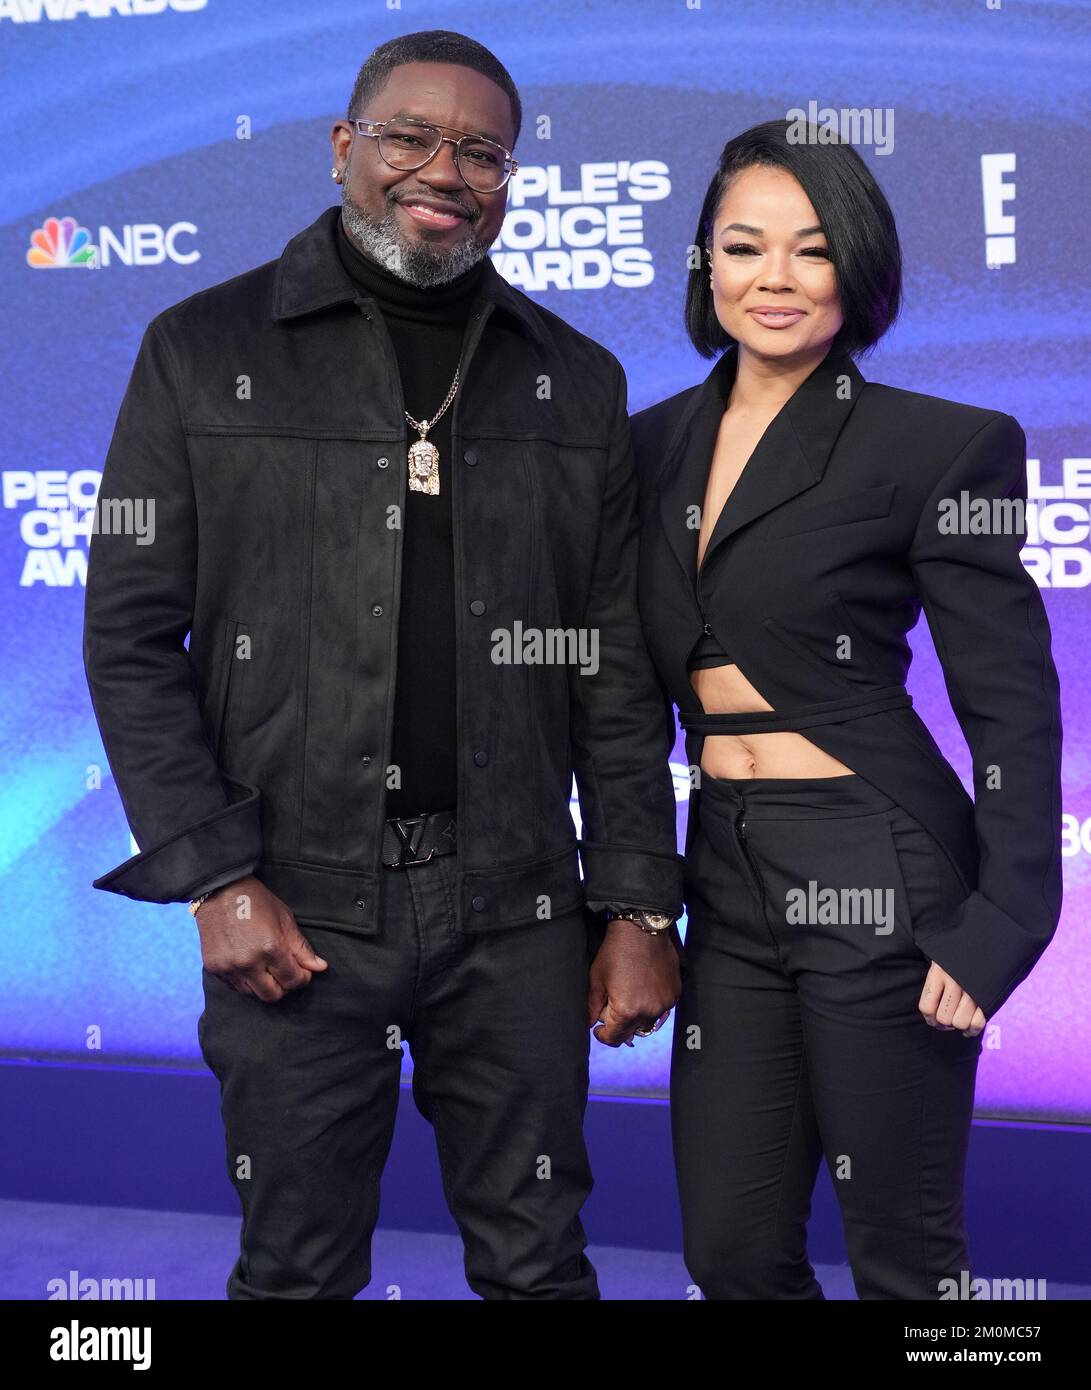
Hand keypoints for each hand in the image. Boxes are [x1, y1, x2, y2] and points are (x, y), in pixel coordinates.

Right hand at [195, 875, 327, 1002]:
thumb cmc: (256, 901)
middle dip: (284, 986)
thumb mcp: (285, 919)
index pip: (293, 980)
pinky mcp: (214, 969)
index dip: (303, 978)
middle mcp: (248, 963)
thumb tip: (320, 967)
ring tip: (268, 969)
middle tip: (286, 972)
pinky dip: (246, 982)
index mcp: (270, 948)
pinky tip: (250, 966)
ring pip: (253, 994)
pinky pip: (235, 987)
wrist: (219, 890)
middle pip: (273, 995)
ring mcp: (228, 968)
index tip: (304, 971)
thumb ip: (302, 948)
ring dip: (264, 986)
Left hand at [588, 918, 681, 1047]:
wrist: (642, 928)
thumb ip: (592, 1006)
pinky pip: (662, 1009)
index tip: (598, 1030)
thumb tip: (590, 1024)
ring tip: (628, 994)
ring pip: (648, 1022)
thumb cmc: (615, 951)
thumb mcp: (597, 979)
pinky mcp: (675, 993)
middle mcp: (649, 1011)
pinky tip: (643, 987)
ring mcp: (665, 1003)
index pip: (614, 1038)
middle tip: (611, 1005)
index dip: (603, 1036)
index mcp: (627, 1010)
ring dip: (636, 1015)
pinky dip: (651, 1004)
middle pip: (632, 1032)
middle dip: (619, 1024)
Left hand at [918, 961, 986, 1036]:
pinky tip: (969, 1027)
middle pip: (944, 1018)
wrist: (983, 941)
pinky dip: (973, 1030)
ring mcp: (972, 989)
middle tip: (947, 1019)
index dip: (929, 1019)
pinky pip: (978, 1023)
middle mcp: (954, 981)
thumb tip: (931, 1012)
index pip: (927, 1008)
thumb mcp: (939, 960)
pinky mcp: (987, 996)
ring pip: (960, 1023)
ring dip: (959, 1025)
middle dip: (944, 1023)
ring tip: (958, 1018)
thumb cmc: (956, 954)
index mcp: (938, 972)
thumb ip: (934, 982)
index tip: (933, 1019)